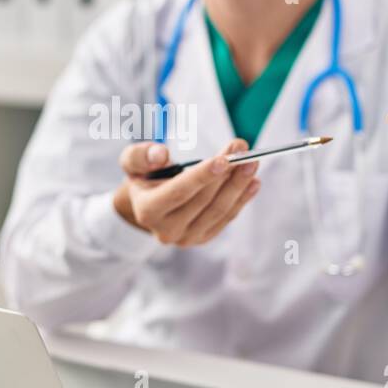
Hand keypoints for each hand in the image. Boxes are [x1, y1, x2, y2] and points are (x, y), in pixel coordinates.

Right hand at [112, 138, 260, 246]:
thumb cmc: (144, 175)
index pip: (179, 192)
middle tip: (241, 149)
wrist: (148, 202)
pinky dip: (242, 199)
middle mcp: (167, 231)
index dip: (201, 176)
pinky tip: (253, 181)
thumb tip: (160, 155)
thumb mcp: (134, 160)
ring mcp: (187, 238)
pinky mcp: (203, 238)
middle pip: (203, 201)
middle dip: (226, 174)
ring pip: (218, 210)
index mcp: (147, 211)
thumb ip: (141, 155)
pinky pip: (226, 218)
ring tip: (252, 162)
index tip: (223, 159)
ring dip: (239, 185)